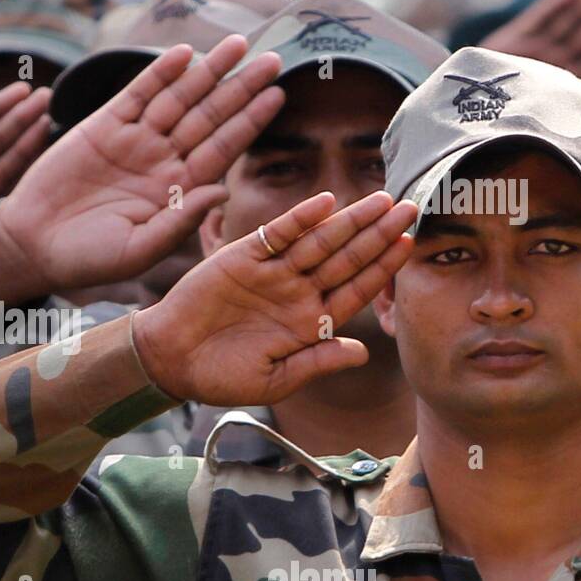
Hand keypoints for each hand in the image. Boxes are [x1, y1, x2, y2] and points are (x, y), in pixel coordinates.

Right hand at [0, 35, 284, 309]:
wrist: (33, 246)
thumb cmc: (88, 260)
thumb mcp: (139, 250)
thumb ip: (180, 222)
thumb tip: (223, 191)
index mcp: (177, 191)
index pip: (222, 149)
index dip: (249, 122)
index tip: (277, 95)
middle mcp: (161, 161)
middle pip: (209, 117)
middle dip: (240, 88)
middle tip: (273, 59)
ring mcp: (134, 141)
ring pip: (179, 99)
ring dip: (208, 72)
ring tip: (238, 45)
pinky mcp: (102, 126)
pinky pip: (138, 93)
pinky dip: (160, 73)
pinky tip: (185, 54)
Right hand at [132, 191, 416, 407]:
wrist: (170, 360)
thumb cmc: (221, 377)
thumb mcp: (276, 381)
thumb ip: (317, 361)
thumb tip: (363, 352)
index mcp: (310, 323)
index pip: (356, 290)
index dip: (383, 268)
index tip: (409, 245)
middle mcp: (297, 292)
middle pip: (346, 259)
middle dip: (378, 234)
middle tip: (410, 208)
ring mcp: (273, 273)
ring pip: (319, 241)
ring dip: (349, 220)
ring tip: (380, 199)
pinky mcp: (244, 257)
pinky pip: (278, 234)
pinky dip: (300, 218)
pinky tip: (326, 203)